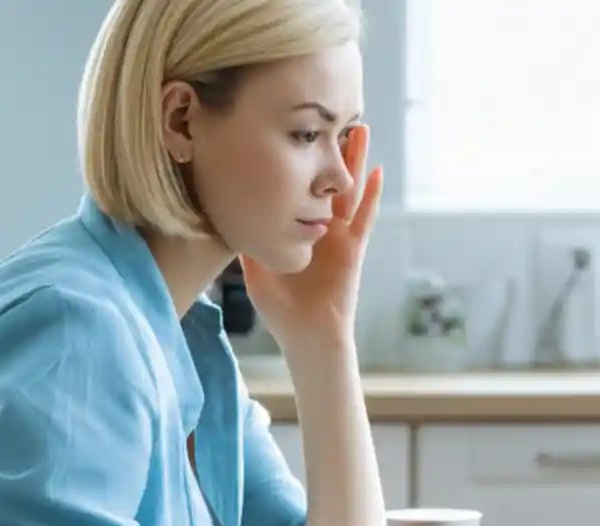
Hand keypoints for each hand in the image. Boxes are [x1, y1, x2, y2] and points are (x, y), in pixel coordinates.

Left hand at [239, 124, 383, 353]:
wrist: (305, 337)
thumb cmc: (281, 308)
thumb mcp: (254, 266)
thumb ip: (246, 240)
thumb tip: (223, 215)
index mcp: (300, 228)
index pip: (300, 186)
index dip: (300, 161)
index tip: (292, 128)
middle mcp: (322, 227)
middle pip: (328, 179)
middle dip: (331, 149)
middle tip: (332, 114)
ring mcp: (340, 237)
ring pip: (349, 190)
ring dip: (355, 161)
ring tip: (360, 128)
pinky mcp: (353, 250)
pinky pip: (364, 218)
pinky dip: (372, 196)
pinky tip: (376, 172)